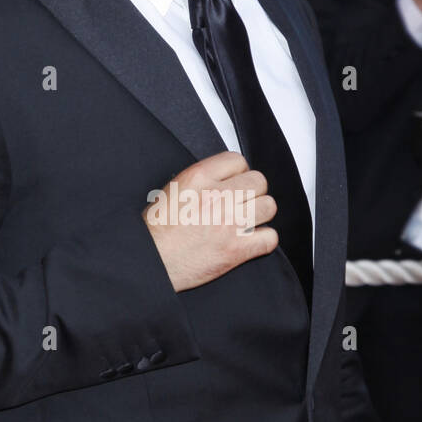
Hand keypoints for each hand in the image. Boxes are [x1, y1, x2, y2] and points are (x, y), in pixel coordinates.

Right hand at [143, 150, 278, 292]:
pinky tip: (251, 241)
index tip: (233, 183)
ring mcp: (230, 223)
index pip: (238, 160)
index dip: (238, 173)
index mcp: (199, 177)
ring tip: (246, 221)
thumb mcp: (173, 189)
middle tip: (240, 204)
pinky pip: (270, 238)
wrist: (151, 261)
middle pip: (259, 181)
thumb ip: (202, 180)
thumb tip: (224, 179)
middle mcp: (218, 196)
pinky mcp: (237, 249)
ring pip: (269, 206)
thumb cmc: (157, 229)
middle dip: (252, 192)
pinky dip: (263, 240)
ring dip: (260, 214)